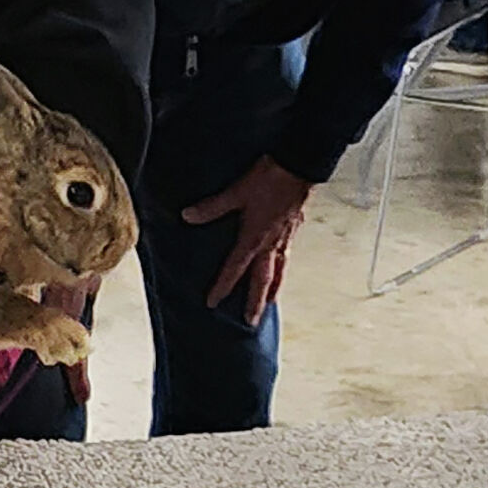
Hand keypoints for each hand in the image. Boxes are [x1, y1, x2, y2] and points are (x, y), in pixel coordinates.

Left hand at [182, 155, 312, 323]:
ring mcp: (285, 238)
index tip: (212, 304)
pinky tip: (281, 263)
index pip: (234, 269)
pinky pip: (286, 256)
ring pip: (279, 271)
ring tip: (270, 303)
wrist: (300, 165)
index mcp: (254, 238)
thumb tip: (187, 216)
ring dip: (273, 290)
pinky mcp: (294, 228)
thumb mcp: (236, 192)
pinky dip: (283, 267)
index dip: (222, 286)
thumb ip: (212, 207)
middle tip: (251, 322)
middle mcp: (271, 244)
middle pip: (262, 280)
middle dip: (255, 302)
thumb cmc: (269, 179)